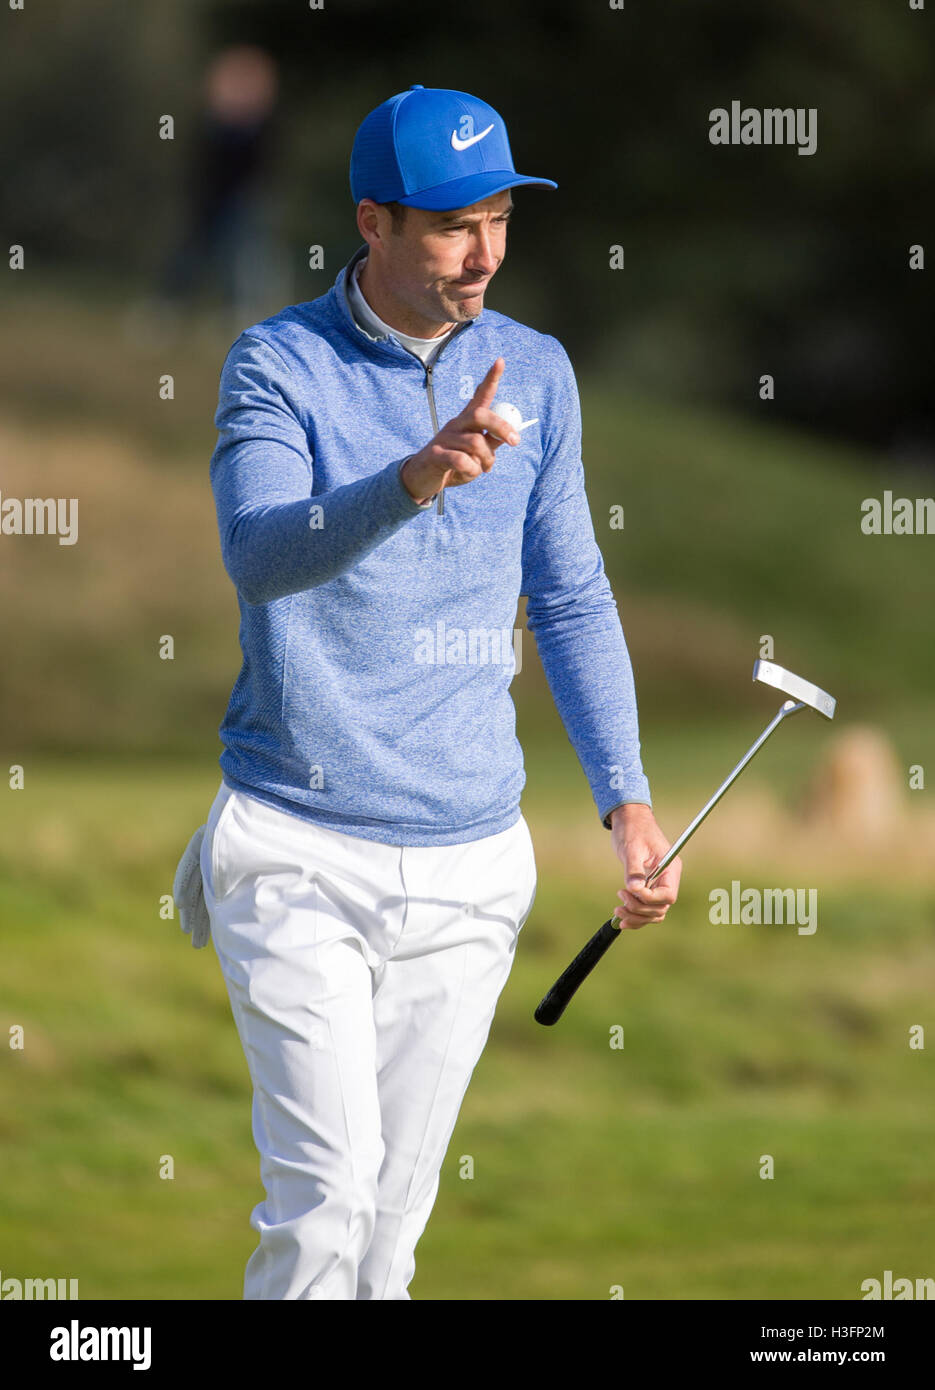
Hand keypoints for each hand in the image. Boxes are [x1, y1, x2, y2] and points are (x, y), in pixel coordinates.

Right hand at [400, 358, 517, 502]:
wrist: (421, 478)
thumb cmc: (452, 464)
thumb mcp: (475, 453)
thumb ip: (490, 443)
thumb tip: (511, 435)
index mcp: (465, 421)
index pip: (479, 395)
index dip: (491, 378)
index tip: (501, 361)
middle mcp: (455, 424)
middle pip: (481, 415)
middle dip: (501, 427)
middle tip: (514, 442)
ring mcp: (444, 438)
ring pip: (476, 443)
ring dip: (486, 459)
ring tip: (484, 468)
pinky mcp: (436, 454)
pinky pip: (462, 461)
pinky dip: (472, 470)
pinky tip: (469, 473)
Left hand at [609, 803, 680, 929]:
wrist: (629, 819)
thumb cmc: (633, 829)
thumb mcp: (632, 847)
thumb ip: (633, 869)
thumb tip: (634, 888)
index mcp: (671, 868)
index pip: (667, 895)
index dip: (648, 899)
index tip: (629, 891)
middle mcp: (668, 879)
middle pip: (660, 908)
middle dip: (639, 910)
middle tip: (619, 900)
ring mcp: (659, 884)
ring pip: (654, 913)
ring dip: (636, 917)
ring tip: (618, 911)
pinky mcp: (649, 887)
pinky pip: (647, 909)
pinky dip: (636, 916)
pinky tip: (621, 918)